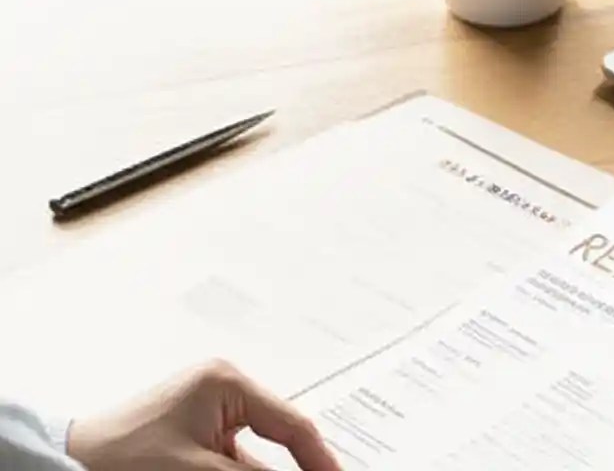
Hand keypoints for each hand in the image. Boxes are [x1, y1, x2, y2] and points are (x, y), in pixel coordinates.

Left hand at [67, 359, 340, 470]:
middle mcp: (222, 388)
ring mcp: (209, 410)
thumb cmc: (119, 458)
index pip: (293, 425)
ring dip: (267, 470)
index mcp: (227, 381)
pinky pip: (236, 459)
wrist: (62, 464)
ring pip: (259, 453)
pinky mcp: (196, 434)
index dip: (321, 461)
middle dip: (298, 466)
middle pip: (280, 437)